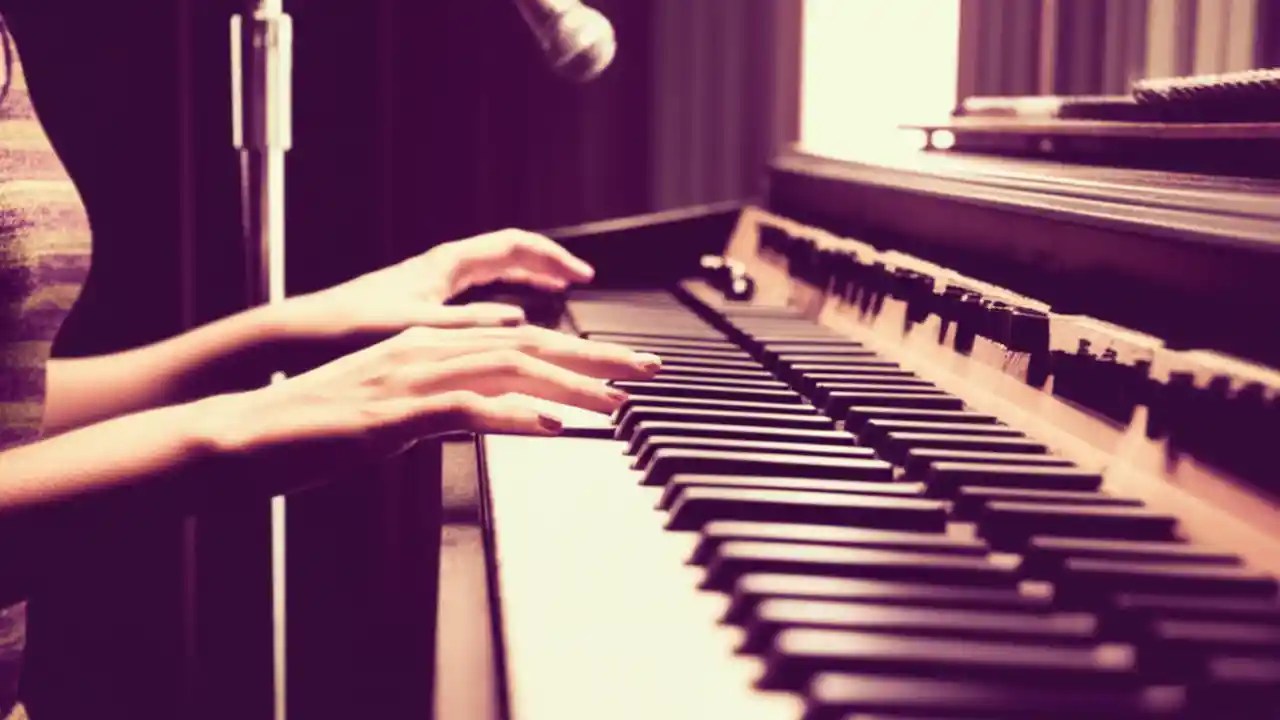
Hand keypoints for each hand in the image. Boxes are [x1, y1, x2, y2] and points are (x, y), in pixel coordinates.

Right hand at [205, 324, 659, 476]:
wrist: (243, 434)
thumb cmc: (312, 427)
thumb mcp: (391, 412)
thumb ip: (443, 407)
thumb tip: (492, 416)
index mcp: (426, 345)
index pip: (517, 340)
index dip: (577, 352)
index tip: (622, 369)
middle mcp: (424, 350)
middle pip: (528, 344)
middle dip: (596, 358)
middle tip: (648, 371)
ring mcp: (408, 378)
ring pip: (506, 369)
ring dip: (569, 385)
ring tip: (617, 403)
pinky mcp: (391, 413)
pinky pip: (464, 408)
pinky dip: (512, 415)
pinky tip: (549, 426)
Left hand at [283, 228, 593, 341]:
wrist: (295, 339)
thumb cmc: (345, 328)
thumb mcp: (418, 329)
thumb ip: (471, 325)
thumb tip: (520, 320)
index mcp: (443, 266)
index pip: (513, 246)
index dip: (553, 257)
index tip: (581, 274)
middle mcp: (436, 270)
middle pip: (505, 254)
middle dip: (545, 265)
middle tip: (576, 281)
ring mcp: (425, 286)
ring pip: (488, 274)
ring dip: (524, 281)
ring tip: (550, 296)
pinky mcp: (413, 307)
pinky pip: (470, 295)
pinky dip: (497, 303)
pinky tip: (501, 327)